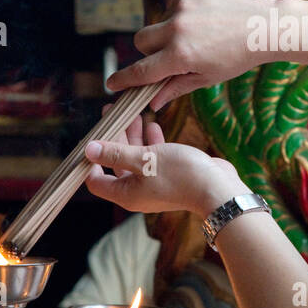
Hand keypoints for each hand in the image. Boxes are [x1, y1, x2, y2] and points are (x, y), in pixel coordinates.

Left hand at [84, 117, 246, 218]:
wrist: (218, 189)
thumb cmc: (182, 175)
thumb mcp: (145, 159)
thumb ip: (116, 153)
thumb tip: (89, 149)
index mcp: (126, 193)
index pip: (96, 181)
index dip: (90, 161)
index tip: (92, 138)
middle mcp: (137, 191)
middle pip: (116, 164)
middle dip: (113, 138)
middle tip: (111, 113)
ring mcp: (154, 184)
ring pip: (136, 158)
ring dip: (132, 136)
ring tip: (132, 114)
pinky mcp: (169, 176)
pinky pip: (154, 158)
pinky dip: (150, 142)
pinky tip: (152, 123)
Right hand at [105, 0, 279, 104]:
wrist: (264, 26)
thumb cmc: (238, 56)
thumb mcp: (208, 77)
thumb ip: (176, 87)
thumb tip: (152, 102)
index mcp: (181, 55)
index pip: (141, 70)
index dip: (124, 79)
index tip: (111, 83)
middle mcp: (177, 28)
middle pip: (141, 41)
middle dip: (148, 51)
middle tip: (169, 55)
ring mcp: (183, 6)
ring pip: (159, 22)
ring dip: (170, 30)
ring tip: (201, 35)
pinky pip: (174, 5)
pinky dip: (183, 14)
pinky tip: (206, 19)